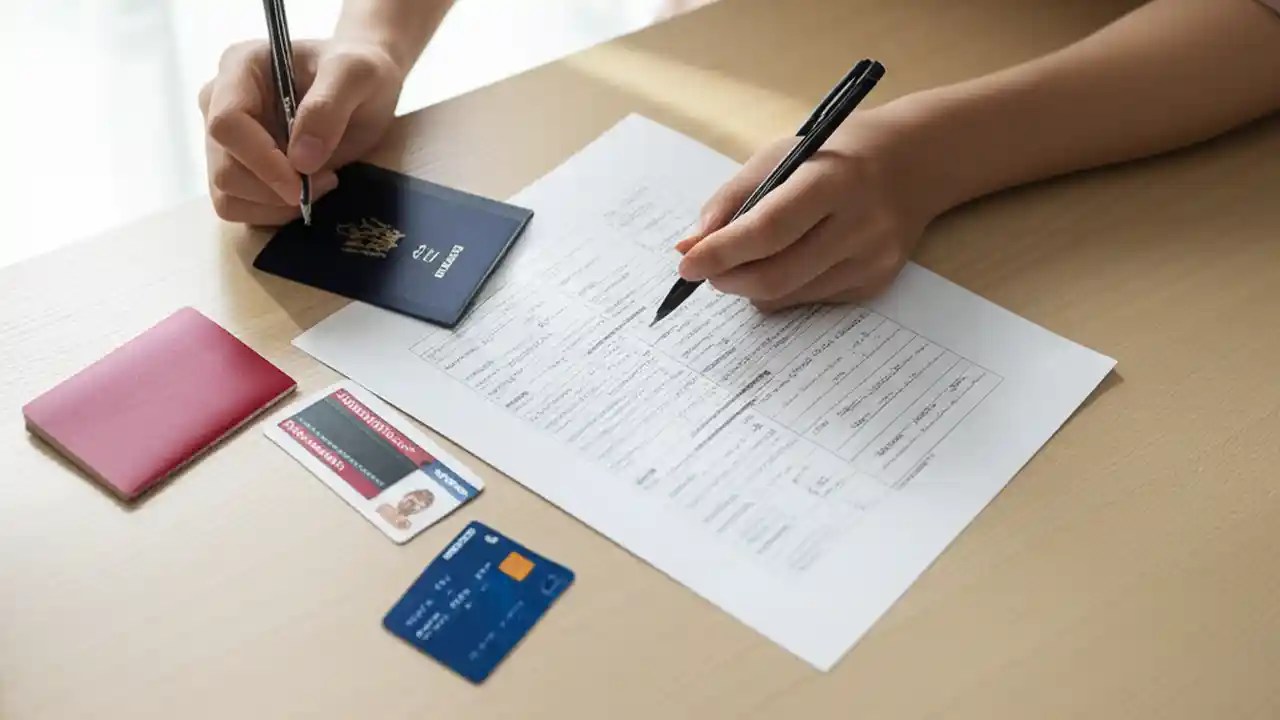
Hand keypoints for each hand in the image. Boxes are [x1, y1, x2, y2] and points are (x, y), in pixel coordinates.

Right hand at [198, 39, 405, 224]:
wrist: (363, 87)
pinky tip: (306, 192)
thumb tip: (301, 161)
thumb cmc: (359, 73)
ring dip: (275, 206)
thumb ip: (328, 109)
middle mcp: (218, 102)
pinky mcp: (236, 167)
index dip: (261, 161)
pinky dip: (272, 213)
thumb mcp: (357, 76)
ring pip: (227, 196)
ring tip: (321, 183)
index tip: (301, 186)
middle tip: (327, 180)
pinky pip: (238, 207)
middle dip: (276, 190)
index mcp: (239, 68)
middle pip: (225, 168)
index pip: (226, 125)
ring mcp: (223, 139)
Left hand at [676, 117, 931, 310]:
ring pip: (788, 295)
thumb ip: (731, 199)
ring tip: (746, 259)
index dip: (721, 252)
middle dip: (728, 278)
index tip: (686, 264)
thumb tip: (688, 246)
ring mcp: (872, 259)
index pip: (768, 230)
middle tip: (706, 270)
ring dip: (751, 285)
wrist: (912, 164)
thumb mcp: (779, 156)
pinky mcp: (876, 283)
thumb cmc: (833, 156)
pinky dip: (784, 286)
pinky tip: (791, 258)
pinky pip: (809, 299)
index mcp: (833, 181)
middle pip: (776, 275)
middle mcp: (860, 225)